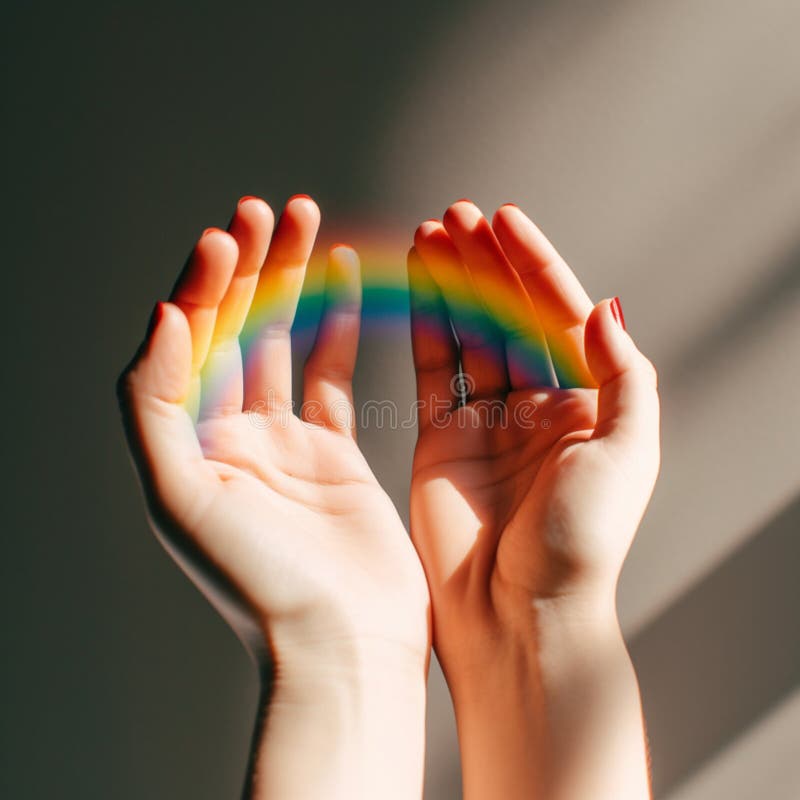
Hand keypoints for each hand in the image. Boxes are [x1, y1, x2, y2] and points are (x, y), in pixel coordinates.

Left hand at [119, 195, 428, 798]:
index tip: (228, 236)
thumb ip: (158, 406)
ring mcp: (282, 443)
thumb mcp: (180, 495)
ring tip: (306, 222)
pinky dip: (338, 323)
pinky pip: (330, 374)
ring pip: (283, 341)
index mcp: (186, 446)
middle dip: (248, 267)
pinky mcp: (332, 453)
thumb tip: (162, 318)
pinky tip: (346, 278)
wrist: (339, 644)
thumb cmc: (259, 584)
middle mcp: (227, 438)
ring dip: (292, 281)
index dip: (203, 286)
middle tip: (269, 209)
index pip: (188, 343)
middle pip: (234, 331)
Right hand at [408, 200, 658, 798]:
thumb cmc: (579, 542)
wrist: (516, 611)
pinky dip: (424, 324)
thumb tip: (603, 306)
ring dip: (451, 283)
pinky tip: (415, 284)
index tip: (504, 220)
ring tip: (432, 233)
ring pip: (467, 333)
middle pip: (509, 315)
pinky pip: (433, 369)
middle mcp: (537, 406)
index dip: (532, 264)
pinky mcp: (442, 437)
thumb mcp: (624, 452)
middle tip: (458, 215)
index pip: (557, 314)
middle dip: (485, 263)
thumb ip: (622, 375)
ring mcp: (486, 420)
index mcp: (586, 404)